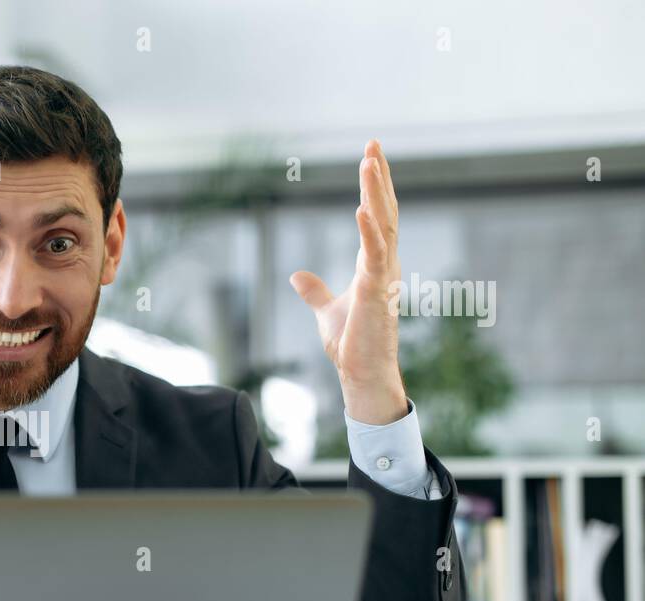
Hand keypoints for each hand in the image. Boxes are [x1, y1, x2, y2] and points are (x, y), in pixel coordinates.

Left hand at [289, 140, 407, 424]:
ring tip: (369, 162)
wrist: (360, 374)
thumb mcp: (326, 311)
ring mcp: (383, 277)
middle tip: (373, 145)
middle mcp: (384, 265)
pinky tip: (361, 209)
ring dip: (376, 194)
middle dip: (379, 178)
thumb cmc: (351, 345)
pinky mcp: (377, 293)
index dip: (374, 187)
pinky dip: (369, 232)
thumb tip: (297, 276)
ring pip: (383, 226)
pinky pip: (375, 256)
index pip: (376, 217)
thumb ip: (314, 291)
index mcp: (374, 265)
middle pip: (384, 212)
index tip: (370, 156)